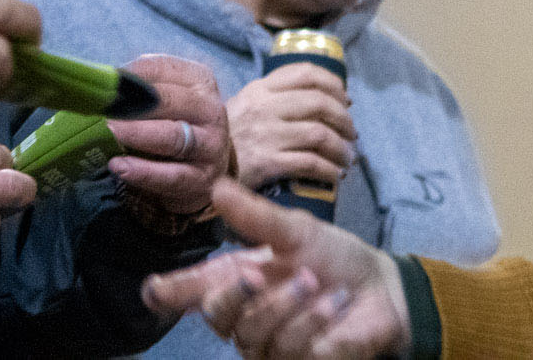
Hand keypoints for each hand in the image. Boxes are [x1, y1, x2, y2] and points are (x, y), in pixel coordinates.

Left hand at [107, 55, 230, 217]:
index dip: (132, 74)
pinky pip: (171, 175)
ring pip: (174, 137)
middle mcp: (210, 110)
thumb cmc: (175, 125)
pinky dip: (144, 172)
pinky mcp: (201, 179)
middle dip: (134, 103)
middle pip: (171, 101)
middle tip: (103, 107)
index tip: (105, 82)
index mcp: (200, 81)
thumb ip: (141, 87)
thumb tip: (100, 82)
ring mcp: (210, 146)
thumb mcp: (168, 99)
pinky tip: (119, 166)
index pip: (164, 69)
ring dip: (138, 134)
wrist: (206, 169)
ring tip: (110, 132)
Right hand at [143, 179, 408, 359]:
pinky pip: (295, 351)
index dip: (169, 292)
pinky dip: (318, 323)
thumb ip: (256, 217)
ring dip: (292, 304)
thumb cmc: (332, 258)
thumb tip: (217, 187)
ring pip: (257, 334)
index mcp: (237, 280)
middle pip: (219, 315)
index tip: (152, 288)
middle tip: (259, 274)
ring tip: (320, 285)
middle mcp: (245, 317)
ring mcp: (269, 347)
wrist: (380, 288)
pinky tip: (336, 307)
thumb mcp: (296, 231)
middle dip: (237, 294)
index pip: (192, 292)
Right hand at [225, 62, 356, 191]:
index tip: (346, 100)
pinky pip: (310, 163)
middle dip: (344, 119)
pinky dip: (329, 169)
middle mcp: (264, 107)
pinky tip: (335, 175)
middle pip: (319, 103)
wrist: (197, 168)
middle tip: (352, 133)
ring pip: (319, 134)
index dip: (334, 85)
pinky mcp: (266, 163)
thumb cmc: (225, 139)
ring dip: (341, 147)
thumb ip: (272, 96)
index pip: (306, 73)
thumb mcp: (243, 105)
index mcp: (259, 89)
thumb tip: (319, 96)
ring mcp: (265, 134)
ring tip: (347, 157)